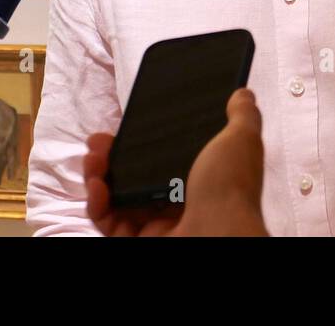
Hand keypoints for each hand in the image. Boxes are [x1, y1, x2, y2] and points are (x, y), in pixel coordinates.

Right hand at [84, 88, 268, 236]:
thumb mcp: (241, 139)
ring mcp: (157, 223)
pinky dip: (97, 204)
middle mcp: (180, 201)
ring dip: (99, 175)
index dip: (144, 138)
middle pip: (136, 175)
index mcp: (203, 176)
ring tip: (93, 157)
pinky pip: (108, 221)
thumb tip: (242, 93)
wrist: (218, 234)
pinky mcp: (139, 240)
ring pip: (117, 197)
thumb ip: (242, 115)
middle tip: (100, 141)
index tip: (128, 122)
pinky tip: (96, 186)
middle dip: (113, 154)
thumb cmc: (231, 188)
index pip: (167, 155)